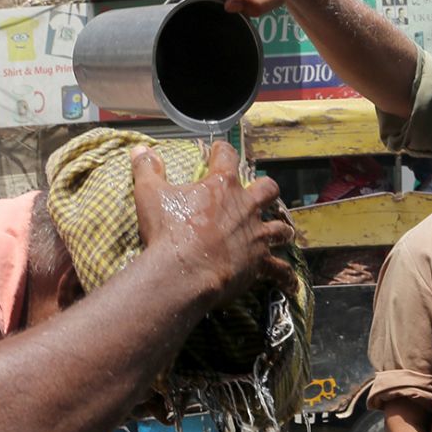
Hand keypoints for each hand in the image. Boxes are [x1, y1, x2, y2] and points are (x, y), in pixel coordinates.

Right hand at [131, 141, 295, 307]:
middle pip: (267, 189)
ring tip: (281, 232)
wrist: (184, 272)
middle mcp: (246, 207)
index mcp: (222, 185)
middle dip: (265, 189)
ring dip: (281, 229)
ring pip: (280, 228)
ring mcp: (256, 235)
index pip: (228, 156)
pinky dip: (285, 276)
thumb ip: (147, 169)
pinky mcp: (259, 263)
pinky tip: (291, 282)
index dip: (223, 151)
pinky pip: (280, 270)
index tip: (219, 151)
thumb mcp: (150, 195)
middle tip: (259, 193)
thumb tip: (140, 150)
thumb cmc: (168, 232)